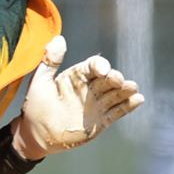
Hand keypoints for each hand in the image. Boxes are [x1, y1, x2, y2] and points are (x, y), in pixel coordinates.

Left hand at [13, 35, 144, 161]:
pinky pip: (117, 112)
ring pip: (115, 94)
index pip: (92, 66)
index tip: (102, 69)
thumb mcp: (40, 81)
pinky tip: (138, 100)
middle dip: (115, 78)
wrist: (36, 135)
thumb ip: (50, 61)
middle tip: (119, 80)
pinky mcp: (101, 121)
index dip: (99, 65)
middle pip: (107, 80)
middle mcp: (90, 88)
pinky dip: (128, 106)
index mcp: (77, 76)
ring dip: (125, 90)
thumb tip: (59, 38)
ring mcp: (97, 105)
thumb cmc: (35, 106)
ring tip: (133, 88)